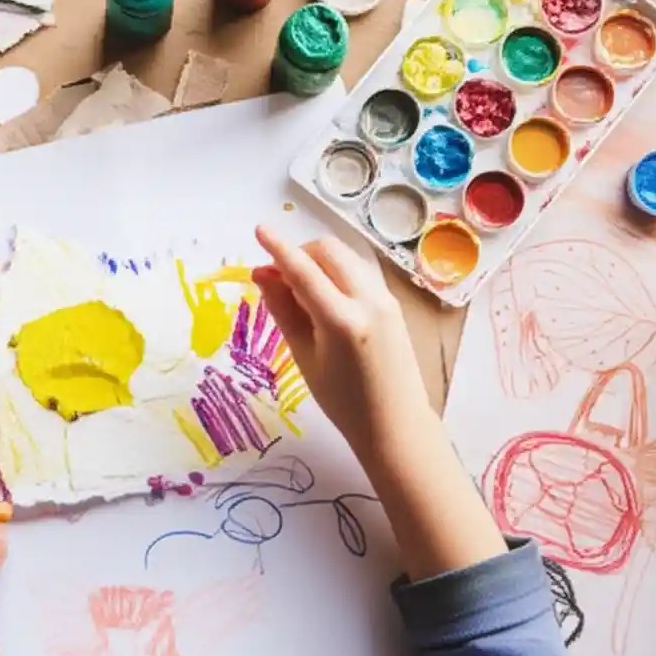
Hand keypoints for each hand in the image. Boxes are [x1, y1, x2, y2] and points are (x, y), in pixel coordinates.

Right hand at [252, 226, 432, 451]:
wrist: (396, 424)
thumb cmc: (342, 402)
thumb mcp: (304, 358)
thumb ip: (283, 311)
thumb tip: (262, 275)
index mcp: (341, 320)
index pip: (303, 270)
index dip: (278, 249)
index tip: (260, 230)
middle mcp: (367, 301)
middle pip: (328, 250)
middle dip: (299, 254)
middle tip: (278, 280)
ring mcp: (385, 299)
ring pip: (344, 257)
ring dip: (318, 262)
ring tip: (299, 293)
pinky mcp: (392, 302)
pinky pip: (358, 272)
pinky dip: (335, 273)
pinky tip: (323, 299)